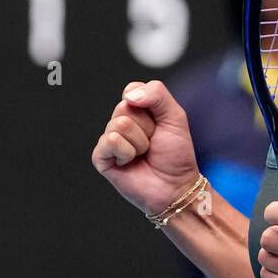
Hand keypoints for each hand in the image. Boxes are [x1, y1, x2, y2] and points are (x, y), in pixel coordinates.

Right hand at [91, 80, 200, 215]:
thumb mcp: (175, 117)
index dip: (149, 105)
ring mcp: (110, 140)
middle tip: (153, 142)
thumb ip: (157, 94)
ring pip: (119, 124)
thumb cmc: (176, 154)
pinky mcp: (101, 157)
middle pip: (125, 107)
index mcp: (137, 111)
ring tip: (144, 154)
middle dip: (146, 126)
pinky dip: (127, 152)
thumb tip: (129, 95)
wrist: (175, 186)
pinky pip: (110, 141)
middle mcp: (120, 122)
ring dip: (140, 142)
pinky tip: (130, 163)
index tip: (160, 123)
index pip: (132, 90)